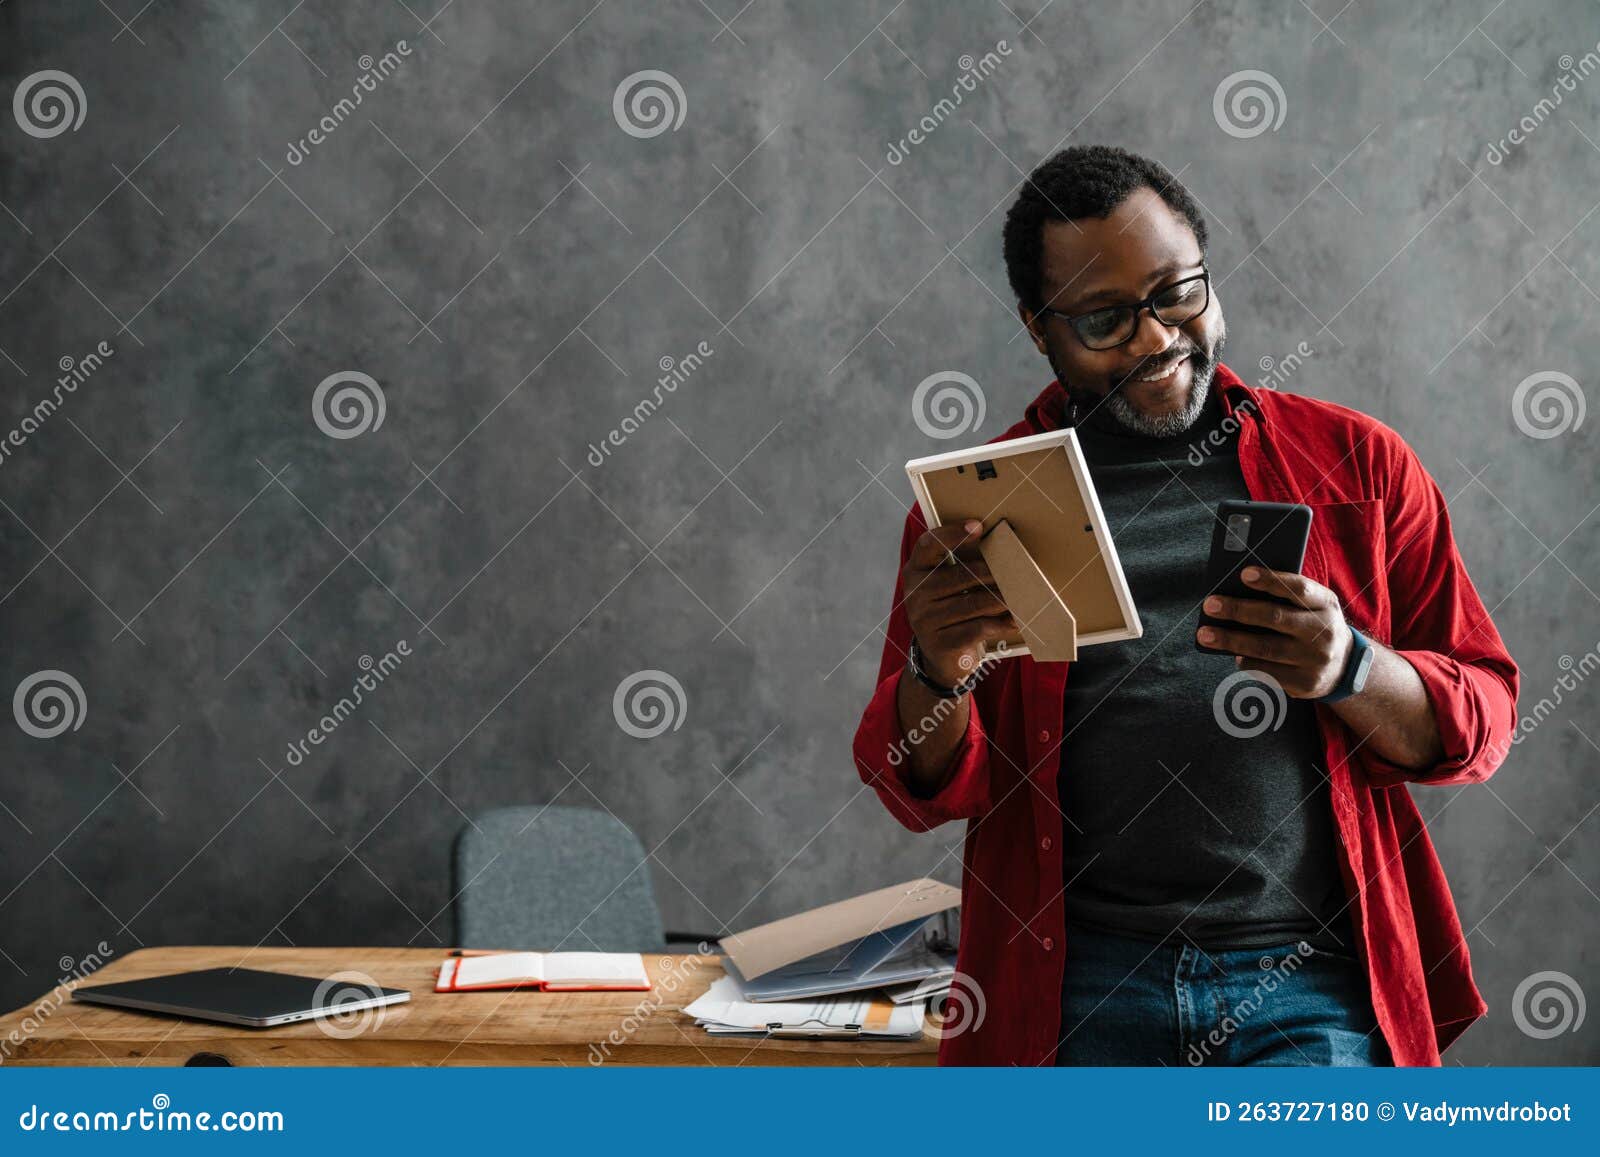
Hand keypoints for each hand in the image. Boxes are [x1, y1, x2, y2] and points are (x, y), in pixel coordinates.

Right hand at [901, 520, 1022, 687]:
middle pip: (961, 576)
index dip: (953, 533)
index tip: (979, 526)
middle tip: (1020, 569)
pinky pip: (979, 628)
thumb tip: (1002, 548)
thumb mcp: (947, 587)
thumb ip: (962, 566)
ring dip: (1002, 598)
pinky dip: (1001, 623)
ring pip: (974, 603)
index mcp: (916, 571)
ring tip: (1024, 594)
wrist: (940, 658)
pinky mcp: (940, 643)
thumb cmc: (951, 610)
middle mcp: (915, 594)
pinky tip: (1016, 619)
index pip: (929, 545)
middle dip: (993, 573)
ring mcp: (925, 620)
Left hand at [1196, 566, 1353, 698]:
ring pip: (1265, 648)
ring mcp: (1315, 659)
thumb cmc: (1314, 625)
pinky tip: (1233, 654)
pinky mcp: (1305, 682)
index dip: (1271, 580)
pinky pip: (1266, 671)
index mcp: (1326, 604)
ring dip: (1230, 640)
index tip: (1243, 574)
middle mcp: (1324, 631)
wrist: (1345, 666)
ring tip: (1205, 634)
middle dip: (1238, 610)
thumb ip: (1285, 597)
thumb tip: (1237, 592)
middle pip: (1275, 618)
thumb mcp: (1313, 606)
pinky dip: (1245, 661)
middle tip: (1210, 605)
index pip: (1298, 589)